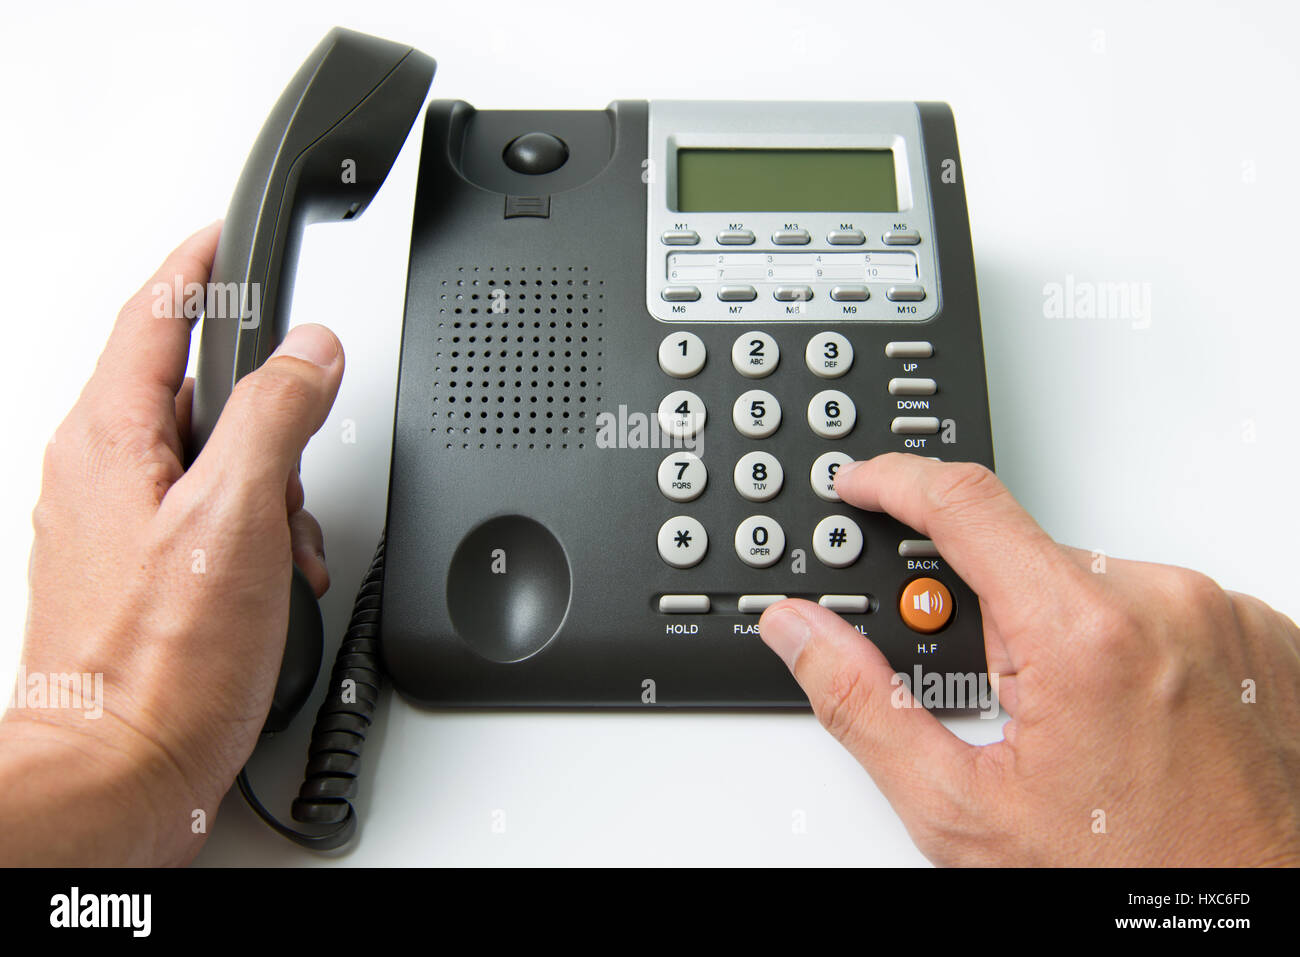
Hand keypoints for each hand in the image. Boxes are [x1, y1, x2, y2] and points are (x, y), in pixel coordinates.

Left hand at [0, 223, 343, 864]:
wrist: (117, 771)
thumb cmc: (156, 662)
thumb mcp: (236, 516)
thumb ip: (275, 416)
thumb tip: (309, 351)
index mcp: (109, 439)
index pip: (155, 315)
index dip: (200, 266)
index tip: (230, 233)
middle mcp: (102, 474)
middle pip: (193, 391)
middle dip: (264, 413)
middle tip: (300, 452)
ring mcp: (119, 524)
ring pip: (213, 460)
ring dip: (270, 489)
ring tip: (289, 545)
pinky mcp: (142, 570)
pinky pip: (209, 515)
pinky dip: (256, 532)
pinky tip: (277, 579)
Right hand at [759, 453, 1299, 865]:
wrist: (1261, 916)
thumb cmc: (1137, 882)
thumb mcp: (964, 810)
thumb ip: (863, 705)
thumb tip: (803, 631)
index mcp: (1081, 634)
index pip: (964, 504)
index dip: (896, 482)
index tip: (863, 484)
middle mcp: (1165, 603)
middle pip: (1030, 561)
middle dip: (997, 616)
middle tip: (1003, 702)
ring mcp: (1224, 615)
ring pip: (1098, 586)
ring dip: (1068, 636)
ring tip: (1086, 733)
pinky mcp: (1264, 634)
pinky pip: (1167, 608)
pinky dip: (1135, 650)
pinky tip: (1137, 723)